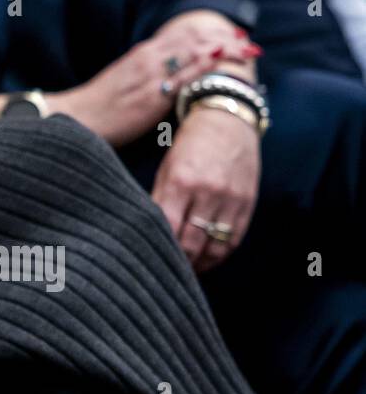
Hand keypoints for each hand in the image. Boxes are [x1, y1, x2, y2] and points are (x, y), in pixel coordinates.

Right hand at [50, 23, 255, 145]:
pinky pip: (184, 75)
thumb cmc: (100, 106)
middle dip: (223, 38)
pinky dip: (206, 64)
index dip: (210, 34)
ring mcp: (151, 75)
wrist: (76, 118)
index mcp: (142, 54)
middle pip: (193, 40)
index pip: (183, 36)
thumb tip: (169, 76)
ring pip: (193, 51)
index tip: (233, 36)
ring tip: (248, 49)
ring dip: (223, 47)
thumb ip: (149, 75)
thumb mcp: (126, 81)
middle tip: (249, 41)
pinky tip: (222, 59)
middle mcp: (149, 58)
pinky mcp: (153, 95)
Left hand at [151, 106, 259, 271]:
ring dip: (200, 263)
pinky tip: (207, 260)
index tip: (150, 257)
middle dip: (179, 261)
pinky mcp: (247, 204)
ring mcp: (231, 199)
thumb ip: (158, 199)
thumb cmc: (189, 146)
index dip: (160, 247)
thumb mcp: (166, 168)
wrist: (226, 122)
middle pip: (192, 242)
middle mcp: (208, 192)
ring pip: (215, 246)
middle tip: (167, 269)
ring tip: (186, 271)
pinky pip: (234, 239)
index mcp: (182, 181)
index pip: (168, 227)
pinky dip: (220, 255)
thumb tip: (146, 229)